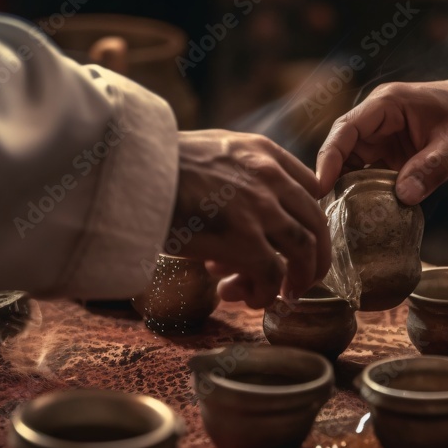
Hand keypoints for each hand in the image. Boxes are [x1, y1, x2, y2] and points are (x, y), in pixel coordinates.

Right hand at [172, 130, 330, 307]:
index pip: (311, 186)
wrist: (132, 172)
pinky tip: (250, 299)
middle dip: (315, 257)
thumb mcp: (212, 147)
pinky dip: (266, 293)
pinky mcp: (242, 239)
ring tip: (284, 295)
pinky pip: (271, 275)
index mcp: (263, 152)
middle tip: (305, 279)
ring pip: (303, 251)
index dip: (311, 219)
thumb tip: (244, 205)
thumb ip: (239, 166)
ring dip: (298, 280)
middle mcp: (269, 177)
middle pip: (315, 222)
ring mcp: (259, 208)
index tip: (303, 239)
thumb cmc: (160, 166)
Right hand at [315, 75, 447, 203]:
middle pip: (341, 149)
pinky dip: (364, 192)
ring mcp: (381, 138)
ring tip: (340, 218)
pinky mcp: (388, 155)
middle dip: (332, 179)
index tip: (322, 185)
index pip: (346, 129)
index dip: (329, 156)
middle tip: (327, 211)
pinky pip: (368, 174)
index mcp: (386, 105)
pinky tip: (362, 214)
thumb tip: (402, 197)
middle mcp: (377, 120)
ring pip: (351, 164)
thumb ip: (432, 167)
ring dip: (347, 189)